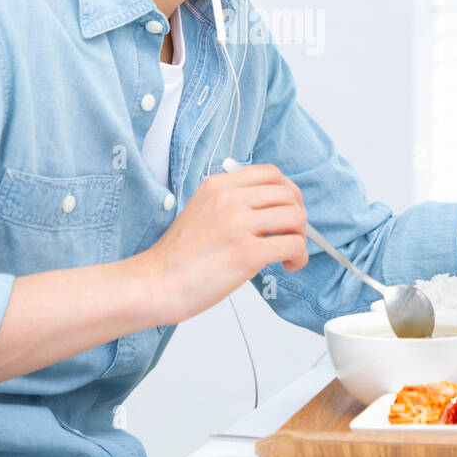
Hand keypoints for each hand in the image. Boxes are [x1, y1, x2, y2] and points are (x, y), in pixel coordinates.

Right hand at [141, 163, 308, 323]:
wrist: (155, 283)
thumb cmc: (177, 257)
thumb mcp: (201, 211)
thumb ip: (231, 205)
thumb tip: (268, 212)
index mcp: (218, 185)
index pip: (270, 173)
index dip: (288, 192)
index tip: (287, 210)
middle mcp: (229, 198)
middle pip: (288, 193)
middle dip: (298, 216)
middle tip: (291, 235)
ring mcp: (238, 224)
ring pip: (295, 216)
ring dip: (301, 237)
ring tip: (288, 253)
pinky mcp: (247, 252)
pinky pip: (293, 244)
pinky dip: (299, 256)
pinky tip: (288, 265)